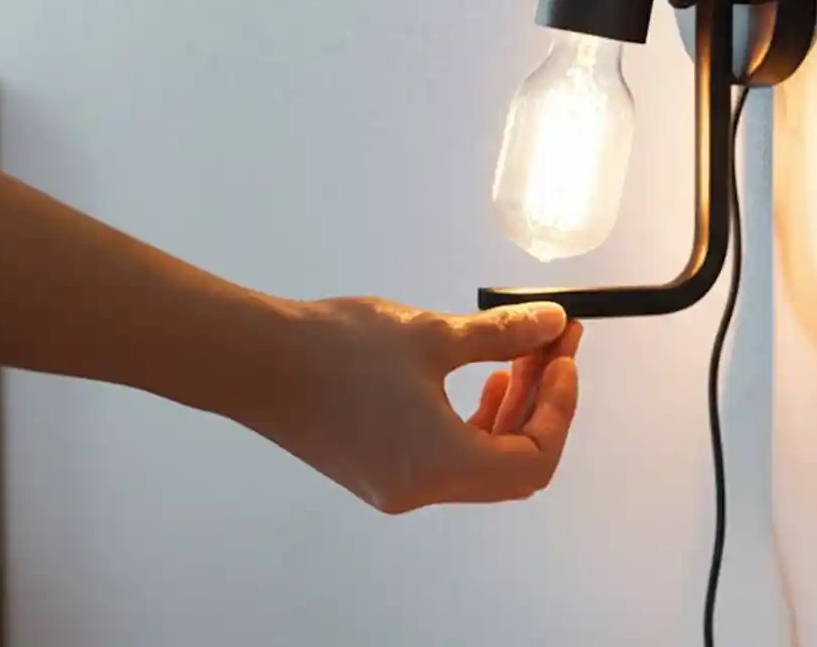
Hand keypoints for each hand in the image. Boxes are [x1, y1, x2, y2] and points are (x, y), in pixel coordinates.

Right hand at [229, 297, 582, 513]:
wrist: (253, 361)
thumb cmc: (331, 350)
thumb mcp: (431, 334)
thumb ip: (501, 336)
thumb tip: (549, 326)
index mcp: (442, 466)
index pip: (533, 458)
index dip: (560, 408)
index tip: (564, 358)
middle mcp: (420, 491)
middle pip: (509, 463)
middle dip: (537, 401)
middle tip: (549, 345)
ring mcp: (394, 486)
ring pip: (477, 462)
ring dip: (505, 410)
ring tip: (513, 356)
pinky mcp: (373, 471)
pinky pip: (443, 458)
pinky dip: (468, 422)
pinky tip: (470, 379)